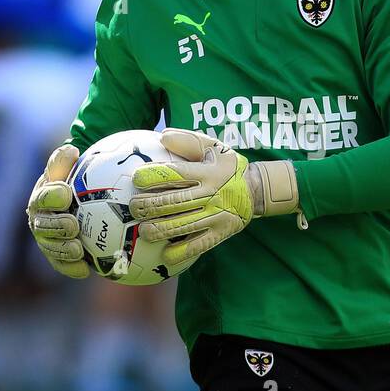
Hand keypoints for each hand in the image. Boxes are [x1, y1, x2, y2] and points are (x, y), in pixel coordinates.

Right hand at [26, 143, 92, 278]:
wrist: (80, 202)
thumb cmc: (77, 181)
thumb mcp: (70, 169)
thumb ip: (66, 161)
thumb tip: (71, 150)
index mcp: (42, 197)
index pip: (44, 196)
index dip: (52, 196)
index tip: (66, 193)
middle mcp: (40, 220)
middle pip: (44, 225)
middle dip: (56, 226)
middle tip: (73, 225)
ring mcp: (47, 239)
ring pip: (51, 246)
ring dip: (62, 249)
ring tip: (78, 250)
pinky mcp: (57, 257)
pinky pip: (61, 265)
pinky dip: (71, 268)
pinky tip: (85, 271)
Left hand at [129, 128, 301, 265]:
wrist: (256, 190)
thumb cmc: (226, 166)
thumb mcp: (214, 147)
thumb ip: (189, 141)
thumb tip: (163, 136)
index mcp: (207, 172)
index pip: (176, 174)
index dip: (153, 177)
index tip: (136, 179)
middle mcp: (211, 194)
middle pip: (174, 202)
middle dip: (149, 205)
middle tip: (133, 207)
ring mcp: (216, 216)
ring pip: (183, 225)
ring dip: (160, 229)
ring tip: (143, 231)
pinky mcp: (220, 233)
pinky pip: (199, 245)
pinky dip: (181, 252)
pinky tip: (165, 254)